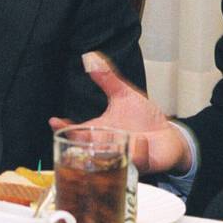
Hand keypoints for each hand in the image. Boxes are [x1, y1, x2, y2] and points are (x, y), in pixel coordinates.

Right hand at [49, 50, 191, 174]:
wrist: (168, 135)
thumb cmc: (143, 118)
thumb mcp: (124, 95)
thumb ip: (107, 79)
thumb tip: (90, 58)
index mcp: (100, 131)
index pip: (76, 132)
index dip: (63, 128)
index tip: (54, 121)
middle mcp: (107, 148)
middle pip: (86, 151)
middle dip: (81, 146)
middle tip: (79, 137)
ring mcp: (122, 157)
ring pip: (108, 160)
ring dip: (110, 149)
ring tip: (118, 136)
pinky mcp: (140, 164)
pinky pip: (134, 160)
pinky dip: (138, 150)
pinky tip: (143, 140)